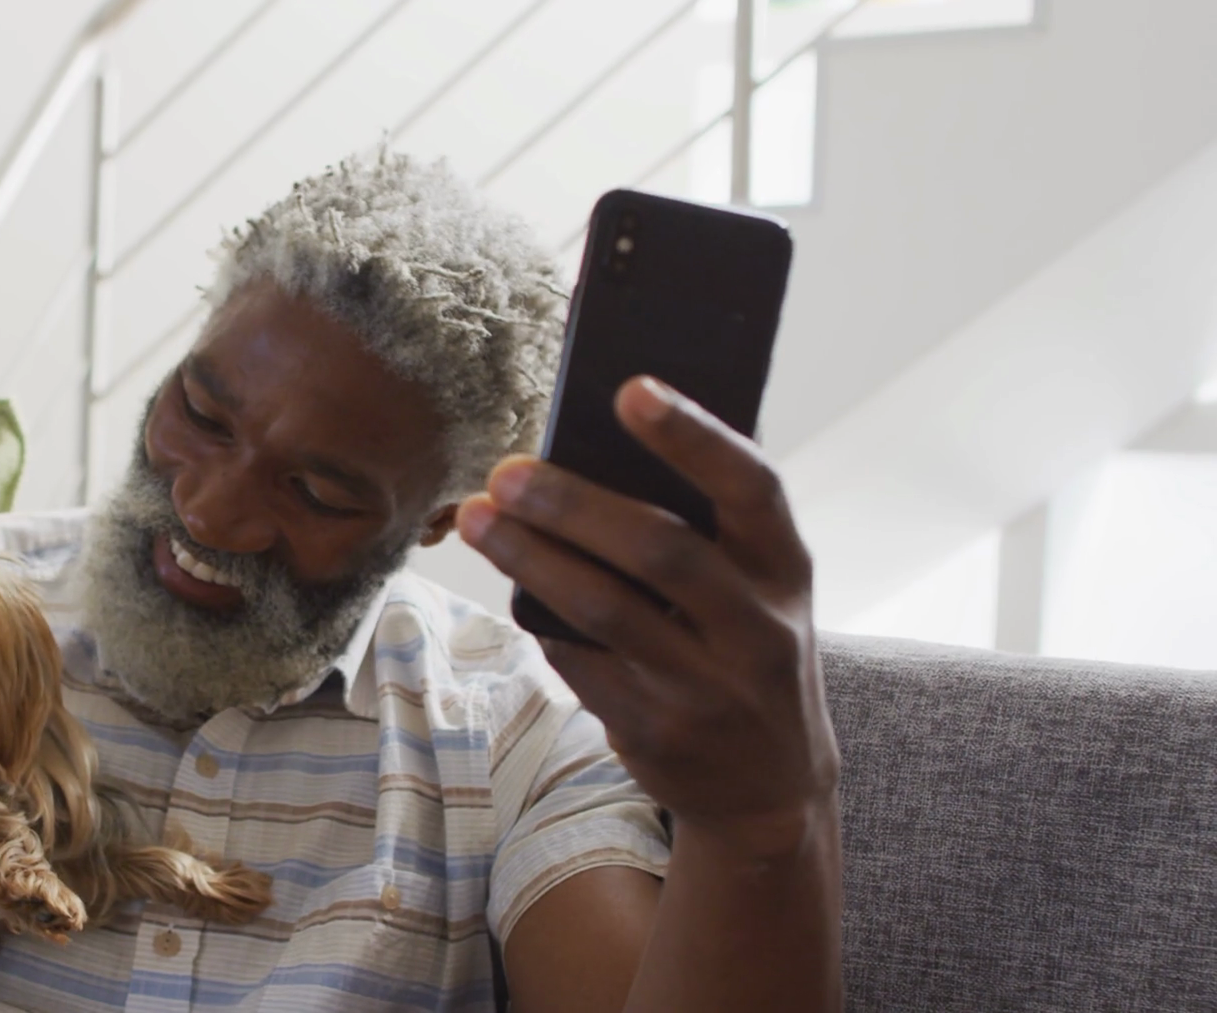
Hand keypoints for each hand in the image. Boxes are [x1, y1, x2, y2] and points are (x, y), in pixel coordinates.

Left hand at [459, 376, 838, 855]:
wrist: (771, 786)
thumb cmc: (744, 646)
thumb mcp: (756, 588)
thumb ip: (701, 529)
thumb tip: (590, 448)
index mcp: (788, 569)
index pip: (751, 487)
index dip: (693, 436)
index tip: (629, 388)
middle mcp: (759, 629)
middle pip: (659, 550)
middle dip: (572, 506)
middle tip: (505, 472)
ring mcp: (708, 688)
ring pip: (604, 609)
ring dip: (529, 557)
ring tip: (478, 517)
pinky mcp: (656, 731)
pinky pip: (579, 662)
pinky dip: (539, 619)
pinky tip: (512, 583)